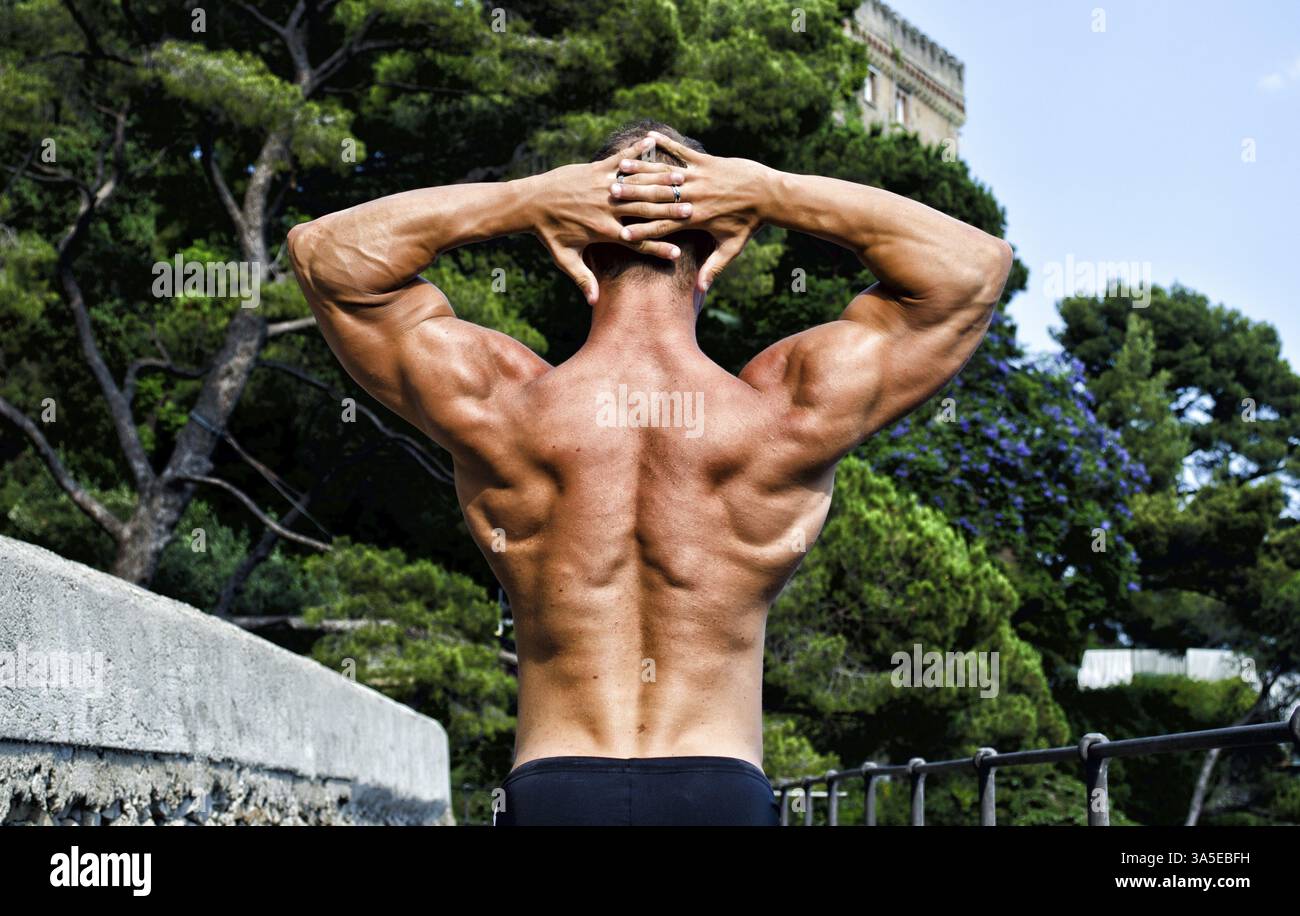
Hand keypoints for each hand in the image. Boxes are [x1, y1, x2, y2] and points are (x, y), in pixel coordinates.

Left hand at [528, 137, 691, 303]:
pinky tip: (653, 141)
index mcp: (603, 231)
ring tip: (682, 180)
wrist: (530, 202)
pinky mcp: (595, 170)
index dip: (657, 249)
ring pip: (637, 184)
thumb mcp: (565, 259)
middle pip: (644, 212)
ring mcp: (602, 187)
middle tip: (692, 213)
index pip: (636, 242)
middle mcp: (606, 209)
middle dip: (669, 213)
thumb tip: (594, 302)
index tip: (678, 256)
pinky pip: (620, 159)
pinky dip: (636, 151)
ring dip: (660, 181)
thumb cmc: (548, 233)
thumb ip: (582, 279)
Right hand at [611, 130, 769, 291]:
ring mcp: (700, 177)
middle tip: (609, 197)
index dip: (642, 231)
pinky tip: (649, 137)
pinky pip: (681, 151)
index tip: (620, 235)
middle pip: (657, 199)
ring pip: (664, 174)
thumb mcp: (732, 248)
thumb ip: (713, 268)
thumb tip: (700, 289)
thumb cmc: (750, 224)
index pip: (663, 227)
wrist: (769, 194)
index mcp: (697, 219)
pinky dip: (665, 144)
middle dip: (632, 197)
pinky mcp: (706, 162)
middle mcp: (695, 197)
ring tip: (619, 168)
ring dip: (641, 170)